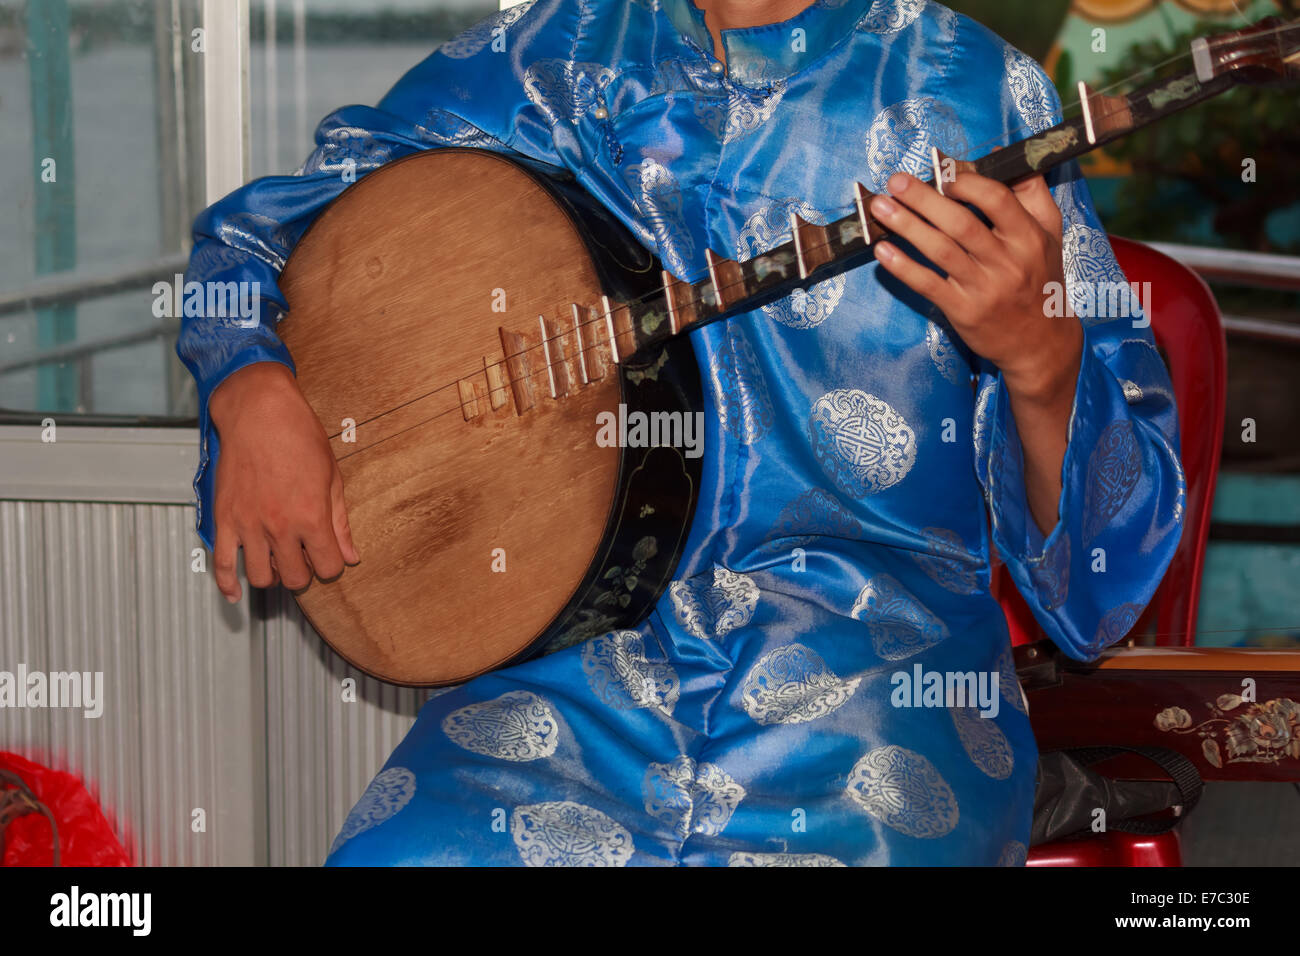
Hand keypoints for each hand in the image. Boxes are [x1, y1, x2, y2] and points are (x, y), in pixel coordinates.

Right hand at [208, 361, 358, 602]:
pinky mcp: (224, 519)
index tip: (328, 554)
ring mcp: (249, 525)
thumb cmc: (299, 436)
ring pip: (262, 578)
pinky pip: (221, 564)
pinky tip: (235, 594)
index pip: (329, 567)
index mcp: (311, 517)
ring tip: (278, 561)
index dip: (332, 563)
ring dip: (274, 576)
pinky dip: (227, 584)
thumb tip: (351, 556)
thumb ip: (340, 522)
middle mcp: (280, 527)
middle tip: (304, 556)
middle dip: (305, 572)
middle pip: (296, 578)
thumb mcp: (332, 477)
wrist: (258, 412)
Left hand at [869, 169, 1081, 399]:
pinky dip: (903, 267)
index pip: (996, 199)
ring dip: (907, 226)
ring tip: (880, 208)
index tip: (940, 170)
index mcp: (1029, 237)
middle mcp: (1007, 262)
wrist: (1040, 342)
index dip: (965, 181)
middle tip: (895, 180)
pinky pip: (928, 285)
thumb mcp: (1049, 233)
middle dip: (924, 198)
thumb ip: (1031, 193)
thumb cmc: (1040, 279)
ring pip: (940, 251)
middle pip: (961, 223)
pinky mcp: (963, 311)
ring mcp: (984, 288)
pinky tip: (882, 251)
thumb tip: (1000, 157)